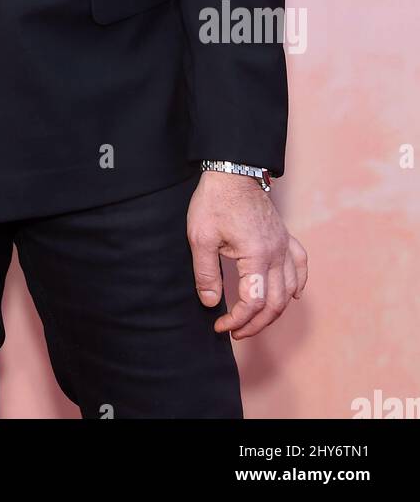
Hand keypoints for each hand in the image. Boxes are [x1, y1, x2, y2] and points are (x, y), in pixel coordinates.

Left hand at [187, 170, 307, 338]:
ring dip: (275, 310)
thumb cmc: (215, 200)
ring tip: (255, 319)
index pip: (254, 302)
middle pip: (276, 303)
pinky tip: (294, 294)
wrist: (231, 170)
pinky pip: (300, 264)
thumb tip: (211, 303)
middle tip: (235, 331)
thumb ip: (205, 273)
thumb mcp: (201, 237)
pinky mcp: (284, 235)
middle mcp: (276, 253)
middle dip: (256, 324)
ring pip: (289, 289)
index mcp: (257, 255)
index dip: (237, 320)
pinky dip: (299, 283)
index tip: (220, 325)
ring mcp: (283, 244)